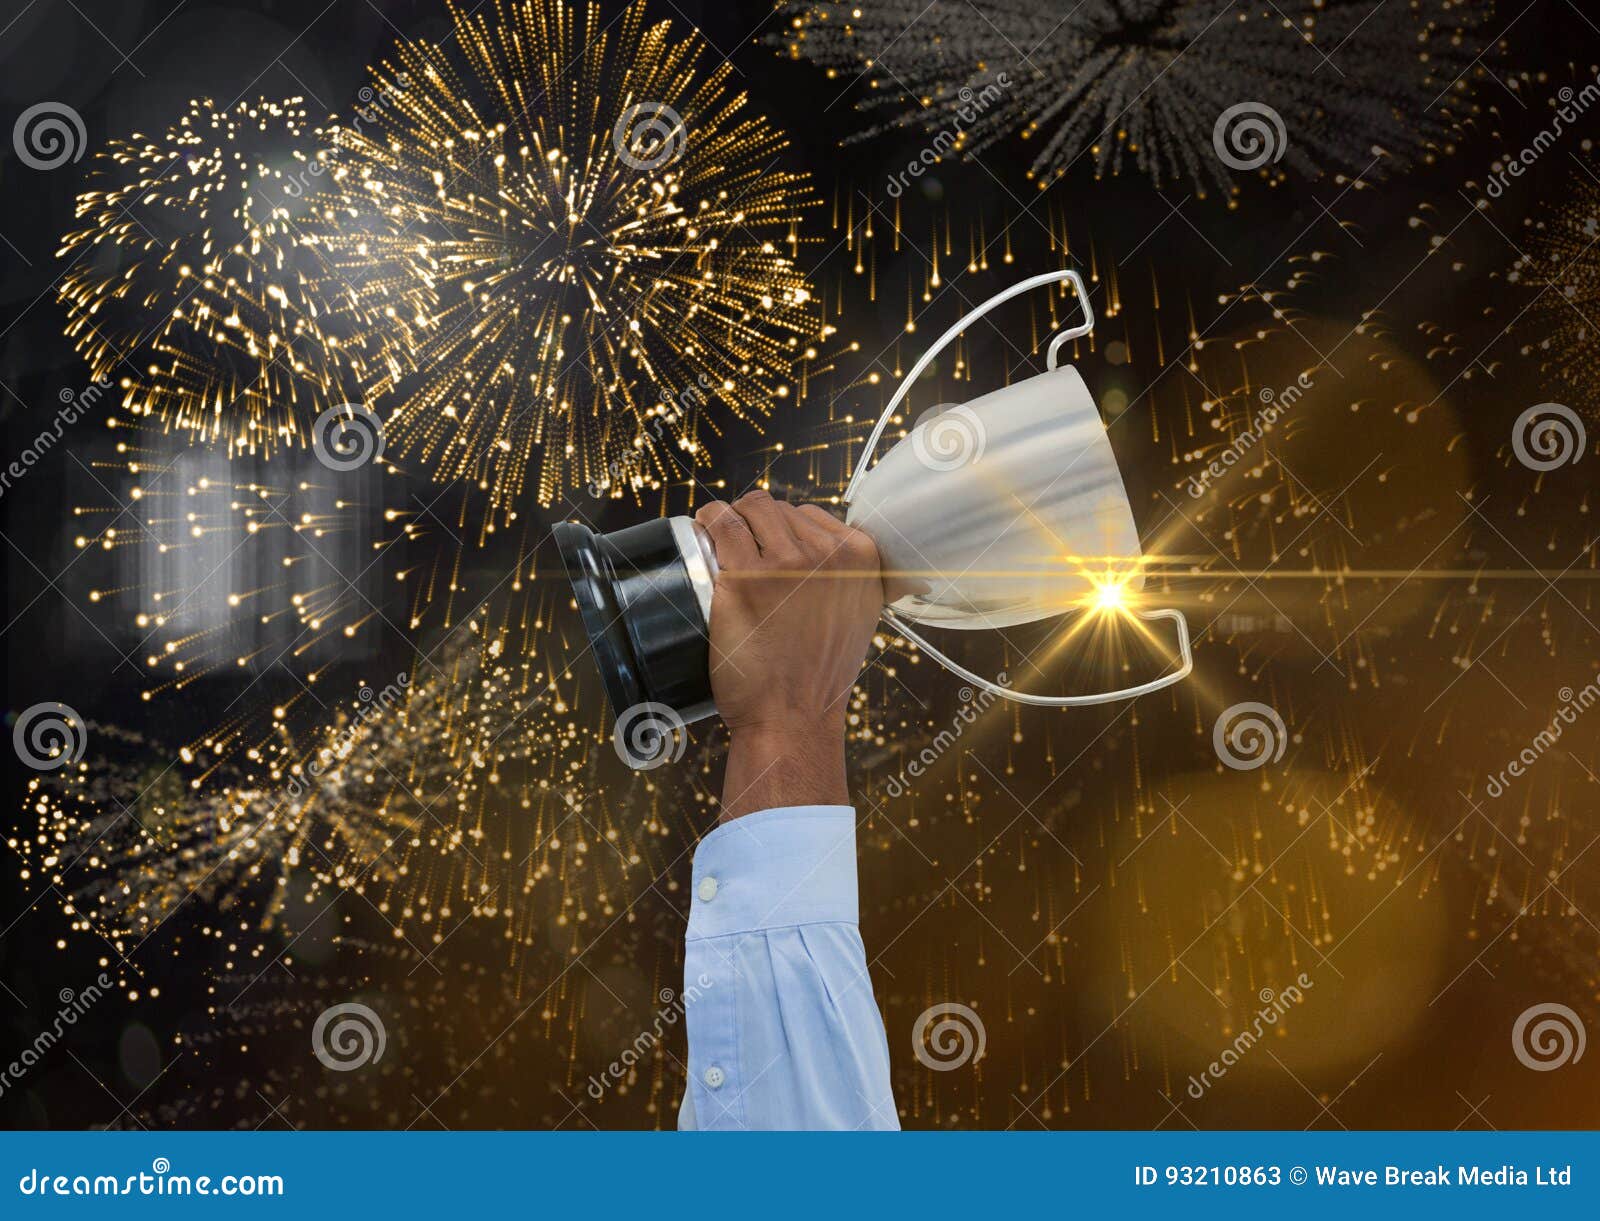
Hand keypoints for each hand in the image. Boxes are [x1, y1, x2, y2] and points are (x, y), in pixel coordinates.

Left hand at [693, 491, 882, 819]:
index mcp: (862, 558)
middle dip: (757, 525)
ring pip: (752, 508)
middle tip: (742, 553)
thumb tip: (824, 555)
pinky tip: (702, 530)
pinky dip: (708, 520)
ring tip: (719, 541)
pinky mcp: (746, 575)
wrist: (794, 718)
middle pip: (780, 509)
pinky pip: (721, 522)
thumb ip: (849, 580)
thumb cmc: (817, 676)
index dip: (785, 530)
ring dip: (731, 519)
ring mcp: (787, 562)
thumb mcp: (858, 617)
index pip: (813, 515)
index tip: (770, 550)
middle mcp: (830, 553)